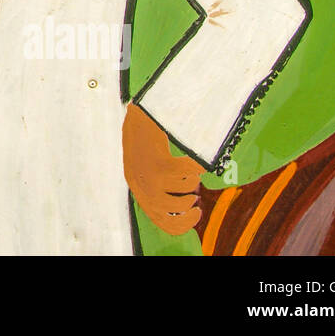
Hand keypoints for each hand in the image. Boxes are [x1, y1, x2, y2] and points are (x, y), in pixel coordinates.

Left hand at [122, 102, 203, 234]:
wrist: (138, 111)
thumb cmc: (144, 136)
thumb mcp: (145, 164)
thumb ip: (158, 182)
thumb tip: (183, 200)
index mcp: (136, 186)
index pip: (158, 219)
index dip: (179, 224)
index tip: (195, 215)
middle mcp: (139, 183)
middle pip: (166, 213)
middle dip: (185, 213)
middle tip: (197, 205)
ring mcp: (147, 173)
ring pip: (176, 195)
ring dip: (189, 188)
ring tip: (192, 178)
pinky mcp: (157, 161)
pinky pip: (183, 174)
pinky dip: (193, 171)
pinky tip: (195, 164)